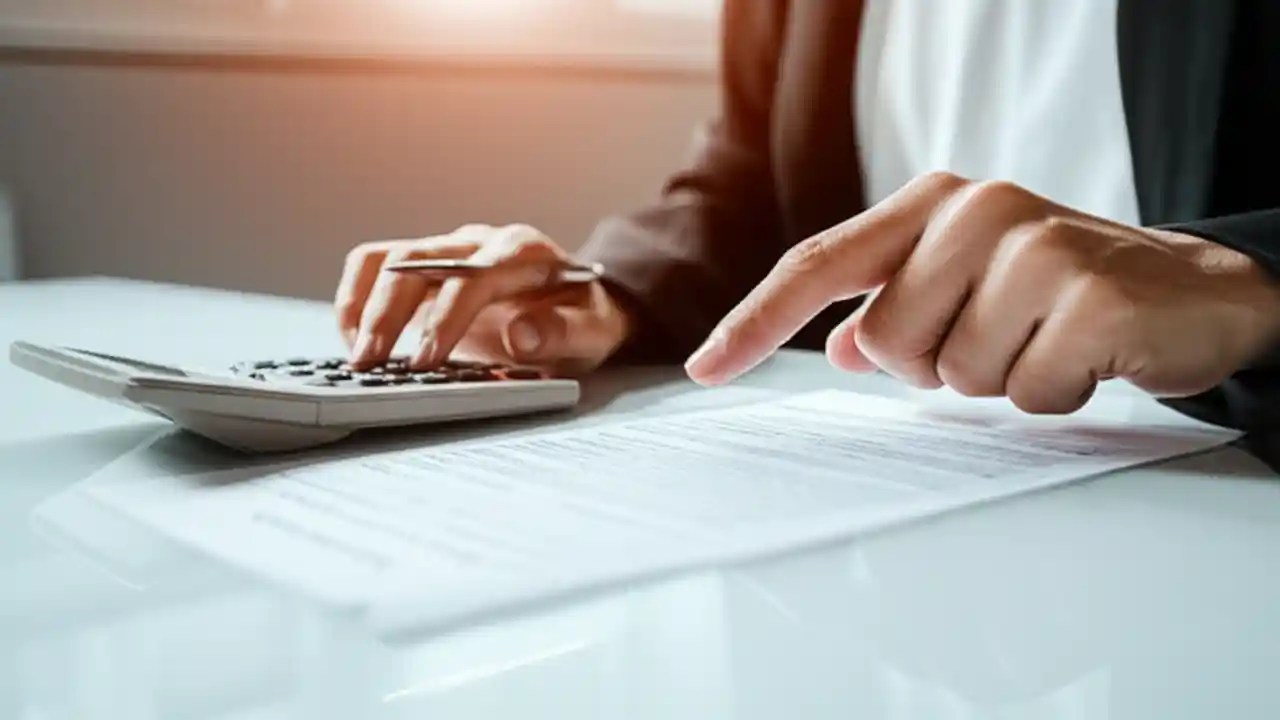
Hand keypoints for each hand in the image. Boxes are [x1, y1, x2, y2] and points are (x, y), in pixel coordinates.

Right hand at [336, 224, 631, 373]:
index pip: (471, 278)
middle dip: (387, 312)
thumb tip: (521, 335)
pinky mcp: (426, 268)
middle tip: (370, 362)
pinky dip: (357, 298)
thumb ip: (561, 333)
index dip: (445, 319)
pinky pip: (377, 267)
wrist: (580, 301)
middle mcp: (480, 243)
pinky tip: (356, 338)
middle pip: (415, 261)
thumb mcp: (592, 332)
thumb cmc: (584, 318)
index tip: (425, 361)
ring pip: (387, 258)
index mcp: (523, 253)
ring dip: (361, 303)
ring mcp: (449, 252)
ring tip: (355, 353)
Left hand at [685, 172, 1279, 412]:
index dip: (756, 320)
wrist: (1193, 287)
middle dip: (934, 365)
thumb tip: (836, 349)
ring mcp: (1037, 247)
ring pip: (953, 376)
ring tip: (1044, 342)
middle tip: (998, 338)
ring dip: (997, 380)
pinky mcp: (1090, 295)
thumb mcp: (967, 287)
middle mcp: (977, 211)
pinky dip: (1051, 394)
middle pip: (887, 342)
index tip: (706, 367)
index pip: (822, 264)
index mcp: (933, 205)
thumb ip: (894, 307)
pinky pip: (1025, 394)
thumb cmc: (1062, 288)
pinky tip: (1084, 357)